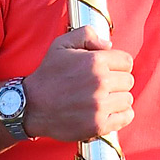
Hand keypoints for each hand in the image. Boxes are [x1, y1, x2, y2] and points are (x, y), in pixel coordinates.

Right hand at [21, 26, 134, 141]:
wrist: (31, 106)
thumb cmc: (47, 75)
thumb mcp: (61, 45)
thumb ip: (86, 35)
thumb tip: (108, 45)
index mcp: (94, 61)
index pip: (127, 61)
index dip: (117, 65)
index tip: (108, 71)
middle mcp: (100, 82)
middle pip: (128, 81)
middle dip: (117, 82)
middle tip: (101, 86)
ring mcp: (100, 105)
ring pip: (128, 99)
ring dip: (118, 99)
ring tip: (101, 99)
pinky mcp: (98, 124)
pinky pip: (126, 117)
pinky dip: (121, 115)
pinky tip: (107, 112)